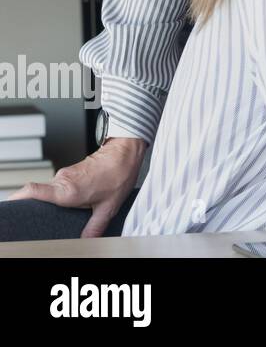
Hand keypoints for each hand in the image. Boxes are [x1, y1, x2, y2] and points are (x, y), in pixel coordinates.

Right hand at [5, 137, 146, 237]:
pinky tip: (71, 201)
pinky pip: (57, 186)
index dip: (19, 199)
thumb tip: (87, 241)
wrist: (125, 151)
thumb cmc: (119, 174)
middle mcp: (61, 181)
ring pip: (47, 190)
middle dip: (33, 206)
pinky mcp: (69, 172)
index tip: (12, 207)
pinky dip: (59, 195)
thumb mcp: (109, 207)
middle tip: (39, 219)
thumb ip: (95, 226)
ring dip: (50, 201)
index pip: (32, 191)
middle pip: (35, 194)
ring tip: (62, 210)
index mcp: (67, 190)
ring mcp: (64, 175)